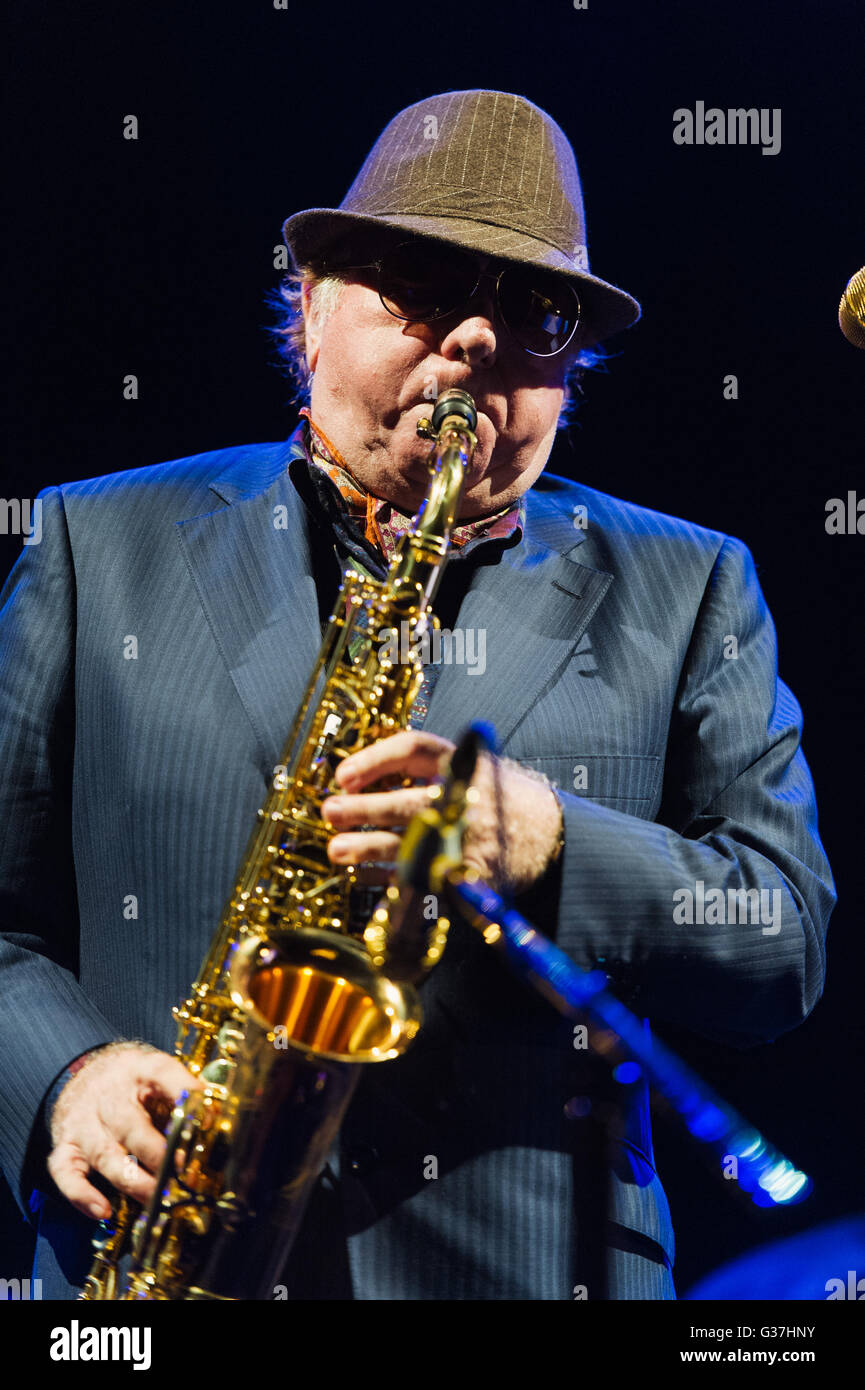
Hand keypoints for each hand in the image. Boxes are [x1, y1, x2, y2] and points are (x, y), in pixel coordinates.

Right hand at [47, 1043, 203, 1220]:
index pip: (162, 1074)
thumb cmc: (133, 1081)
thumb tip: (216, 1123)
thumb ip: (185, 1095)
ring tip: (156, 1198)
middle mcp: (108, 1096)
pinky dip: (82, 1195)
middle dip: (157, 1154)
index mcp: (140, 1070)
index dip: (184, 1094)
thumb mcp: (160, 1073)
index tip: (206, 1117)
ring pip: (104, 1154)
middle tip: (181, 1173)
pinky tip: (104, 1211)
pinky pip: (67, 1174)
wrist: (82, 1074)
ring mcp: (84, 1123)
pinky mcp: (66, 1147)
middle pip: (130, 1125)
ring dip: (132, 1180)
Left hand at [321, 730, 562, 892]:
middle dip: (363, 809)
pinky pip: (425, 881)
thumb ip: (429, 769)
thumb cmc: (502, 798)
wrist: (554, 836)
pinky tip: (366, 877)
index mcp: (465, 764)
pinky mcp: (473, 877)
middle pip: (405, 802)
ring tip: (337, 849)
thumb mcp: (476, 768)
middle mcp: (467, 800)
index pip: (414, 750)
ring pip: (410, 846)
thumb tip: (360, 778)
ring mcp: (471, 841)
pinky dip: (391, 880)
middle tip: (331, 811)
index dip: (374, 760)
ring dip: (367, 848)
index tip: (343, 774)